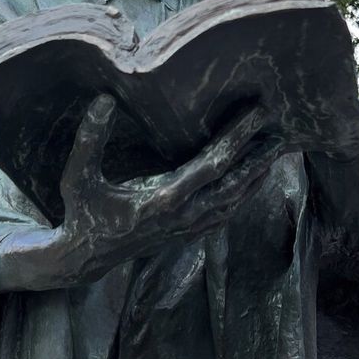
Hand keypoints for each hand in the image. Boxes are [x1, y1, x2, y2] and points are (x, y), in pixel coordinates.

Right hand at [59, 94, 283, 271]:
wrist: (86, 258)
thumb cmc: (82, 212)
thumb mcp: (77, 176)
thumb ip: (89, 139)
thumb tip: (104, 100)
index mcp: (163, 200)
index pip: (211, 166)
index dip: (237, 139)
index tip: (256, 114)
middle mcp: (183, 217)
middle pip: (234, 183)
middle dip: (258, 154)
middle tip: (281, 128)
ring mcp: (188, 228)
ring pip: (235, 200)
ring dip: (257, 174)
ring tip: (276, 149)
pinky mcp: (188, 233)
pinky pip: (226, 213)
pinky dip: (245, 194)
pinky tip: (255, 178)